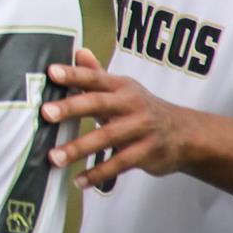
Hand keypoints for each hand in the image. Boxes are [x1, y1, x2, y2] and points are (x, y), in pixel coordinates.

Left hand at [42, 48, 199, 187]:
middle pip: (98, 104)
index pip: (94, 77)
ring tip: (54, 157)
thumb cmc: (142, 109)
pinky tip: (79, 181)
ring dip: (79, 148)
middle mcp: (131, 104)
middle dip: (71, 108)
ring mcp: (141, 128)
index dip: (73, 74)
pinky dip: (98, 174)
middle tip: (46, 113)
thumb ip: (97, 74)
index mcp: (121, 86)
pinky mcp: (147, 152)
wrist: (185, 134)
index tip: (51, 73)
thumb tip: (78, 51)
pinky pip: (119, 163)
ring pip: (107, 137)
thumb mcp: (123, 89)